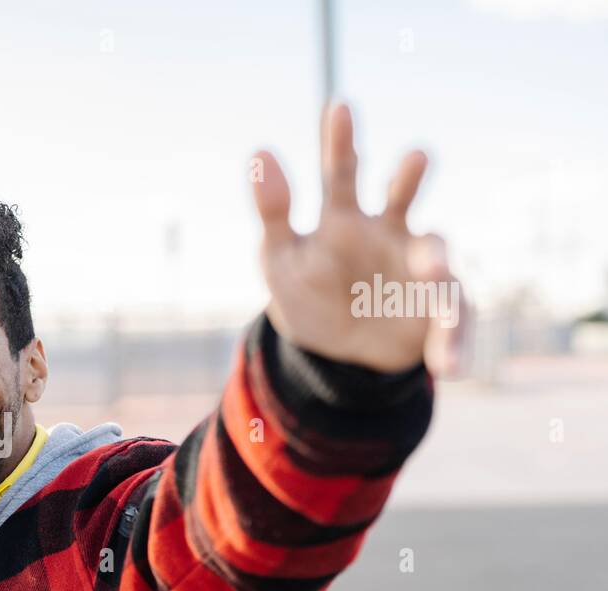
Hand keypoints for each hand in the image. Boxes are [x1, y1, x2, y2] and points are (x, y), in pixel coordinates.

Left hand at [251, 102, 464, 374]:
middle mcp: (388, 234)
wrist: (334, 353)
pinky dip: (450, 342)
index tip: (338, 106)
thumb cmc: (308, 292)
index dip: (338, 142)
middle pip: (401, 201)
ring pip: (435, 259)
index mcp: (344, 219)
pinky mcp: (437, 312)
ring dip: (436, 262)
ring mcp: (417, 271)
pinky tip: (448, 364)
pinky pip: (449, 325)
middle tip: (415, 156)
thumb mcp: (280, 259)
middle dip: (408, 182)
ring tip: (431, 268)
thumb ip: (273, 210)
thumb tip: (260, 151)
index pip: (341, 173)